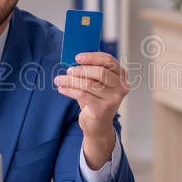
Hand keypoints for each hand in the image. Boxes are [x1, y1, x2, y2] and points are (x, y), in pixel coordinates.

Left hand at [54, 52, 128, 169]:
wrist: (98, 125)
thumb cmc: (96, 99)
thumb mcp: (97, 83)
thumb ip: (91, 70)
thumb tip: (74, 59)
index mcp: (122, 76)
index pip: (109, 61)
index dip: (92, 57)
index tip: (77, 57)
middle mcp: (121, 87)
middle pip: (100, 72)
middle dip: (81, 70)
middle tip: (68, 70)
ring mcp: (114, 99)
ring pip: (89, 84)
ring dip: (71, 80)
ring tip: (60, 79)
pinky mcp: (103, 109)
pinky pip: (82, 95)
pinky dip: (69, 90)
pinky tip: (62, 89)